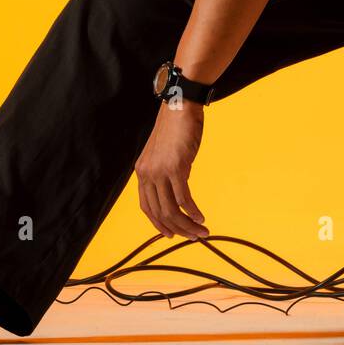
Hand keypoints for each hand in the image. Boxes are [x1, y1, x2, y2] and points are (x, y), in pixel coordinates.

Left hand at [134, 100, 210, 239]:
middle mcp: (147, 174)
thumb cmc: (176, 129)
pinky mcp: (175, 167)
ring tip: (201, 232)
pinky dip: (193, 212)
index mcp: (142, 172)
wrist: (179, 107)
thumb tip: (178, 193)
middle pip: (160, 213)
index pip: (147, 208)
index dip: (158, 225)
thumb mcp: (164, 155)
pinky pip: (183, 198)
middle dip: (178, 230)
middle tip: (194, 237)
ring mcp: (160, 171)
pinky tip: (201, 217)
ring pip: (171, 209)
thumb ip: (166, 174)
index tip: (172, 235)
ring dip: (187, 225)